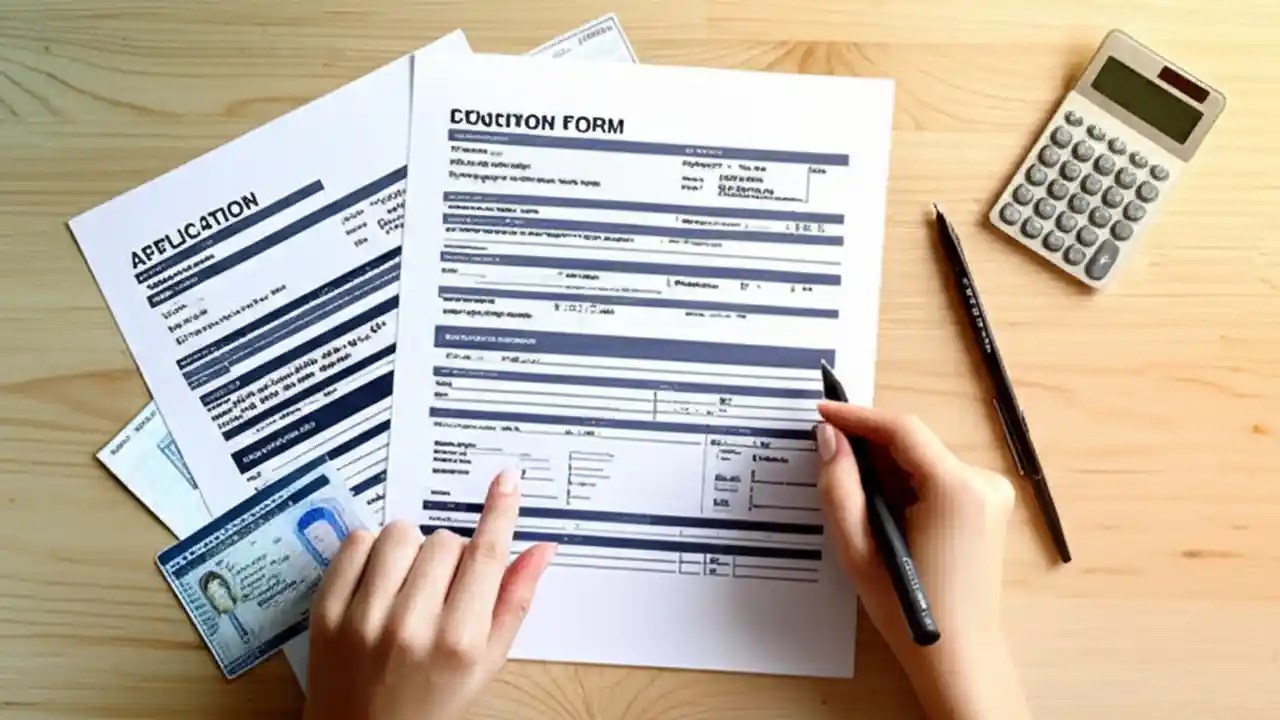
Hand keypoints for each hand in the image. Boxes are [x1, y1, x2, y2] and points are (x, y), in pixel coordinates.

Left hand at [303, 470, 555, 719]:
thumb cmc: (430, 703)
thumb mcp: (486, 663)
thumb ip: (514, 602)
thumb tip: (540, 550)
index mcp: (458, 641)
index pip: (486, 556)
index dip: (500, 511)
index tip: (507, 480)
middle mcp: (411, 626)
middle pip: (446, 541)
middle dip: (452, 555)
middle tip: (444, 589)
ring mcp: (363, 617)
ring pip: (402, 533)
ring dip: (412, 547)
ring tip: (409, 581)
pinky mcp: (326, 610)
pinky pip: (357, 541)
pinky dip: (373, 548)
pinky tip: (380, 579)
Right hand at [815, 402, 1028, 719]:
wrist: (958, 653)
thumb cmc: (909, 607)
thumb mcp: (858, 547)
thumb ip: (840, 485)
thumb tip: (830, 437)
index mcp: (955, 489)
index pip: (901, 429)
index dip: (858, 415)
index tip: (822, 410)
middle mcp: (981, 482)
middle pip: (913, 442)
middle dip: (869, 443)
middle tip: (828, 453)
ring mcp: (990, 493)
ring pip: (923, 458)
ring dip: (887, 465)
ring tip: (854, 492)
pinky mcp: (988, 505)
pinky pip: (937, 476)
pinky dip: (907, 481)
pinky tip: (885, 508)